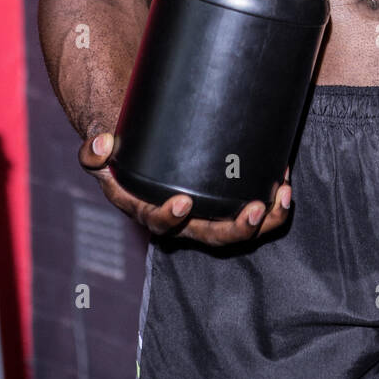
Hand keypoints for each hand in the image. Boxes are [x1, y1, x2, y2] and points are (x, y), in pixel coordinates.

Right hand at [79, 129, 292, 244]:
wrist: (142, 142)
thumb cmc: (124, 147)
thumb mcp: (101, 149)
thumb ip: (92, 151)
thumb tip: (102, 145)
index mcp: (147, 210)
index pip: (159, 224)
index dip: (170, 218)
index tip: (184, 202)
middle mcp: (181, 219)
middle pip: (209, 236)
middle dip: (234, 228)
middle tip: (253, 210)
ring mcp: (206, 213)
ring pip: (237, 229)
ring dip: (263, 220)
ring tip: (283, 198)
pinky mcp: (226, 201)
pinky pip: (251, 211)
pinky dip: (272, 203)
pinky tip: (285, 183)